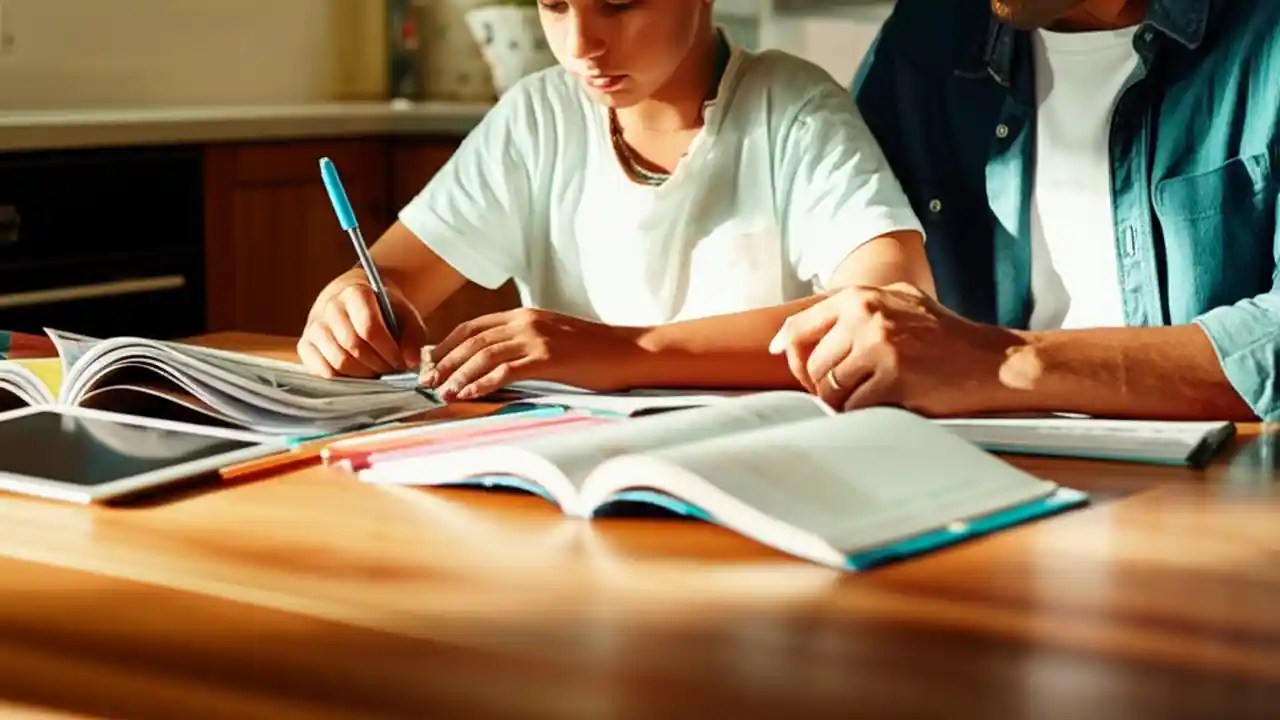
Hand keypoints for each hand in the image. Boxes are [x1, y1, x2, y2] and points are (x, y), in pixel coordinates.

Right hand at [298, 274, 427, 378]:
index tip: (401, 362)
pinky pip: (322, 371)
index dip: (388, 350)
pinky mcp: (304, 345)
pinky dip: (343, 380)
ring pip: (338, 362)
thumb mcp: (405, 314)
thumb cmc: (383, 309)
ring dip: (362, 375)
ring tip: (377, 371)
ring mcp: (314, 327)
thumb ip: (413, 336)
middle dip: (377, 365)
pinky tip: (358, 375)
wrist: (352, 299)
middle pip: (353, 347)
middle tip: (391, 370)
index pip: (369, 328)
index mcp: (355, 293)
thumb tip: (410, 362)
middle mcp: (330, 307)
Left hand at [423, 308, 643, 400]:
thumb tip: (496, 366)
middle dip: (443, 361)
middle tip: (425, 382)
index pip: (473, 327)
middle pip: (471, 339)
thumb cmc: (596, 352)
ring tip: (441, 392)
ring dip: (458, 374)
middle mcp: (525, 321)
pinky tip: (468, 394)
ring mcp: (537, 338)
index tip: (430, 364)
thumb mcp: (554, 340)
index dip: (446, 344)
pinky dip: (482, 383)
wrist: (630, 352)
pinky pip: (505, 370)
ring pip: (483, 354)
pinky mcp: (548, 358)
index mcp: (525, 315)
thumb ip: (525, 346)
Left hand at [769, 283, 1028, 415]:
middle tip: (842, 393)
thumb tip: (789, 337)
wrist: (992, 360)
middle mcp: (866, 317)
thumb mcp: (899, 301)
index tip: (790, 365)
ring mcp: (880, 347)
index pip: (801, 326)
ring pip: (830, 388)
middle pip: (814, 365)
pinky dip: (861, 414)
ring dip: (841, 402)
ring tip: (866, 399)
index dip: (790, 352)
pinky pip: (854, 407)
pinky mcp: (894, 379)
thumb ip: (850, 310)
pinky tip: (881, 407)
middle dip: (823, 385)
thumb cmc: (944, 334)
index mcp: (861, 297)